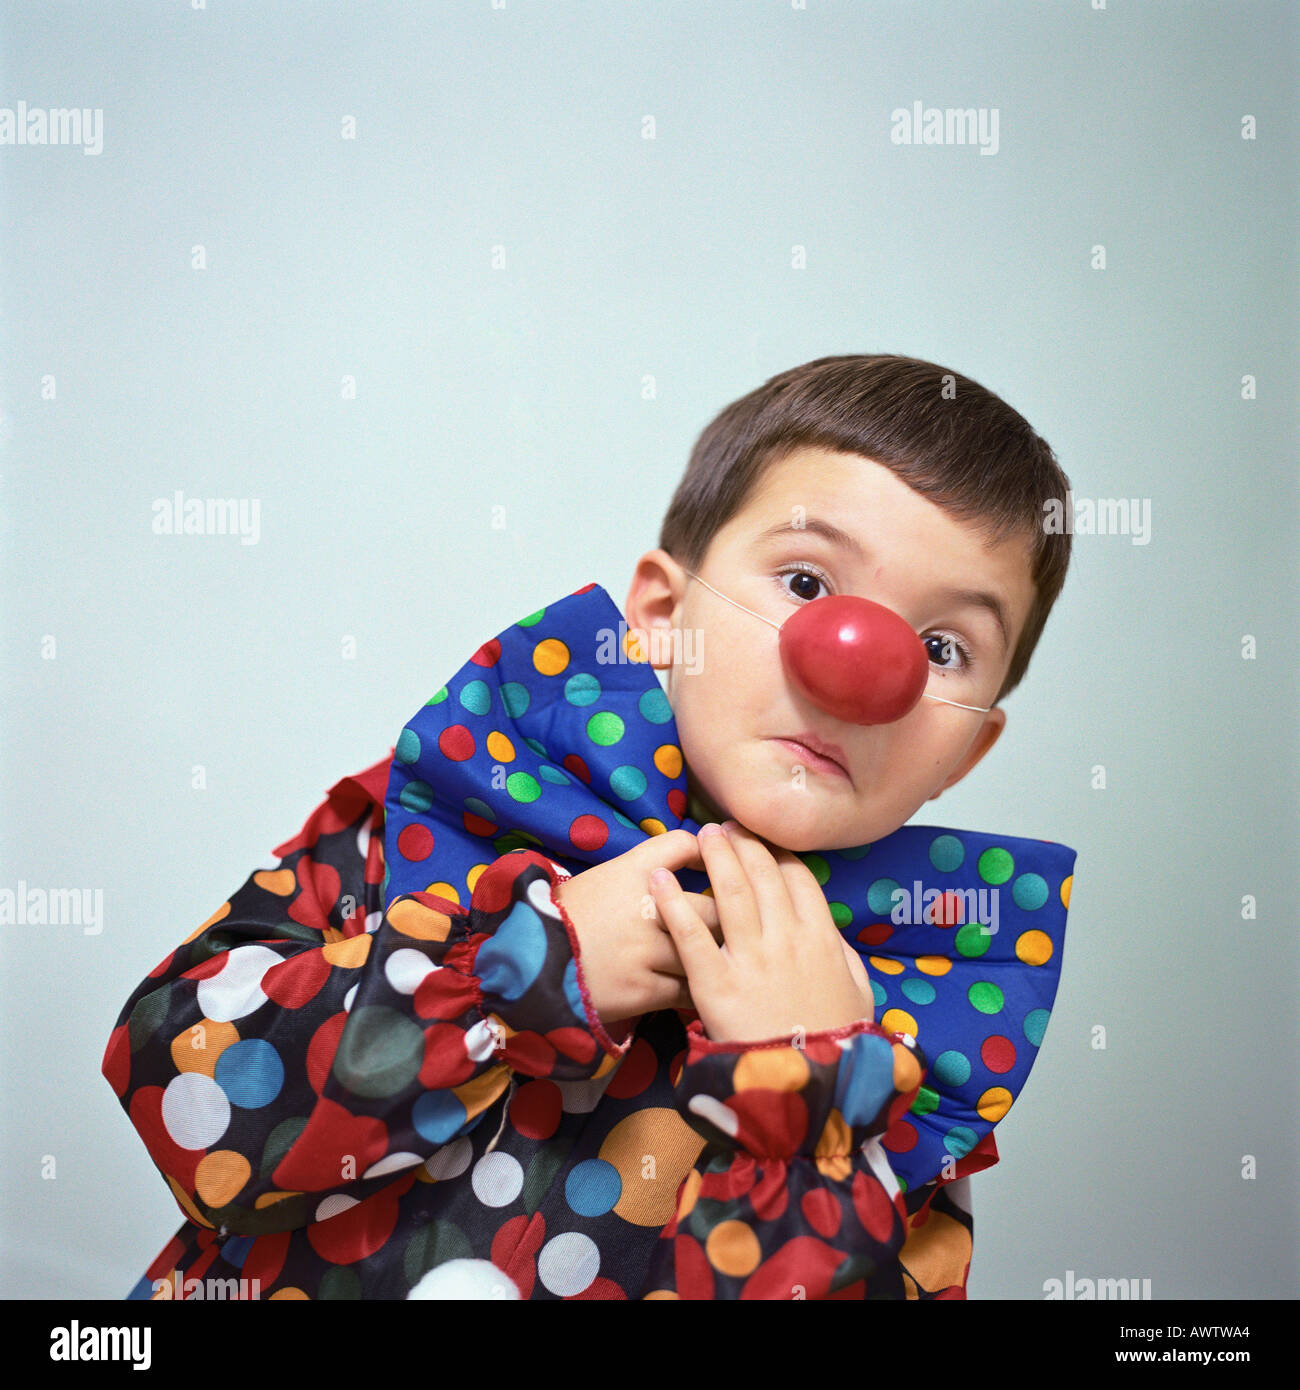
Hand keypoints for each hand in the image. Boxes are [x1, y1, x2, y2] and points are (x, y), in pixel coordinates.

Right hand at [552, 830, 723, 1025]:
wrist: (526, 963)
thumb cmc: (564, 916)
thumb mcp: (601, 878)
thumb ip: (641, 870)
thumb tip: (681, 863)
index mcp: (631, 870)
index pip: (685, 845)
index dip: (707, 852)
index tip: (715, 864)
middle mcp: (646, 905)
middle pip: (714, 903)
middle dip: (727, 915)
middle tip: (734, 922)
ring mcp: (647, 949)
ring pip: (706, 949)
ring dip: (717, 955)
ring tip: (724, 958)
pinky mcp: (643, 989)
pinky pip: (688, 989)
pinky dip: (698, 988)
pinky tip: (703, 986)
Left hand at [649, 820, 874, 1043]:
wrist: (807, 1088)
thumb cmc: (835, 1044)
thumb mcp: (858, 994)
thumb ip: (843, 956)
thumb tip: (829, 929)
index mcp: (821, 939)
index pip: (798, 879)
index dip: (778, 853)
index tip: (764, 839)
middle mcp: (786, 938)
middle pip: (762, 875)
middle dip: (743, 844)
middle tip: (726, 825)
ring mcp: (750, 958)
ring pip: (729, 893)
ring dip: (714, 858)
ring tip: (700, 834)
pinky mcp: (714, 983)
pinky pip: (690, 934)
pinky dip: (672, 902)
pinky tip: (658, 880)